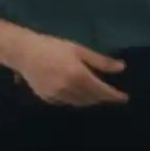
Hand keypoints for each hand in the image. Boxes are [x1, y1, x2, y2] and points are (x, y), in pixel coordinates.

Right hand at [12, 33, 129, 107]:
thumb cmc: (53, 47)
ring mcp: (58, 96)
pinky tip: (77, 93)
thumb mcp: (79, 50)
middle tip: (111, 94)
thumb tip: (121, 68)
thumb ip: (100, 61)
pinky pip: (67, 103)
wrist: (24, 53)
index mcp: (79, 76)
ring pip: (80, 103)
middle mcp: (70, 90)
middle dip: (103, 98)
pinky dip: (76, 100)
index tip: (124, 98)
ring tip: (96, 94)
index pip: (102, 91)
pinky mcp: (48, 99)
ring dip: (90, 100)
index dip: (114, 96)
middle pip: (92, 99)